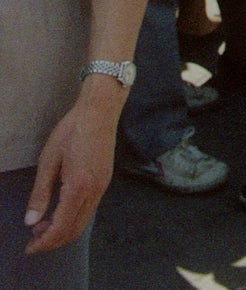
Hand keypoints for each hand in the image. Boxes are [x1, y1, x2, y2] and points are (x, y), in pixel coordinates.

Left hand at [24, 89, 118, 254]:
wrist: (100, 110)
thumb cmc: (71, 130)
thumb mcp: (49, 160)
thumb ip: (40, 193)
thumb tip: (30, 222)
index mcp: (78, 187)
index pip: (60, 227)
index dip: (44, 242)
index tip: (29, 247)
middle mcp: (94, 192)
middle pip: (74, 230)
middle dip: (53, 241)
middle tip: (33, 239)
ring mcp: (102, 188)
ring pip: (83, 222)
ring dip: (63, 231)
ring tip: (43, 225)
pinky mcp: (104, 181)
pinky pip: (88, 210)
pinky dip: (73, 219)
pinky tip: (59, 210)